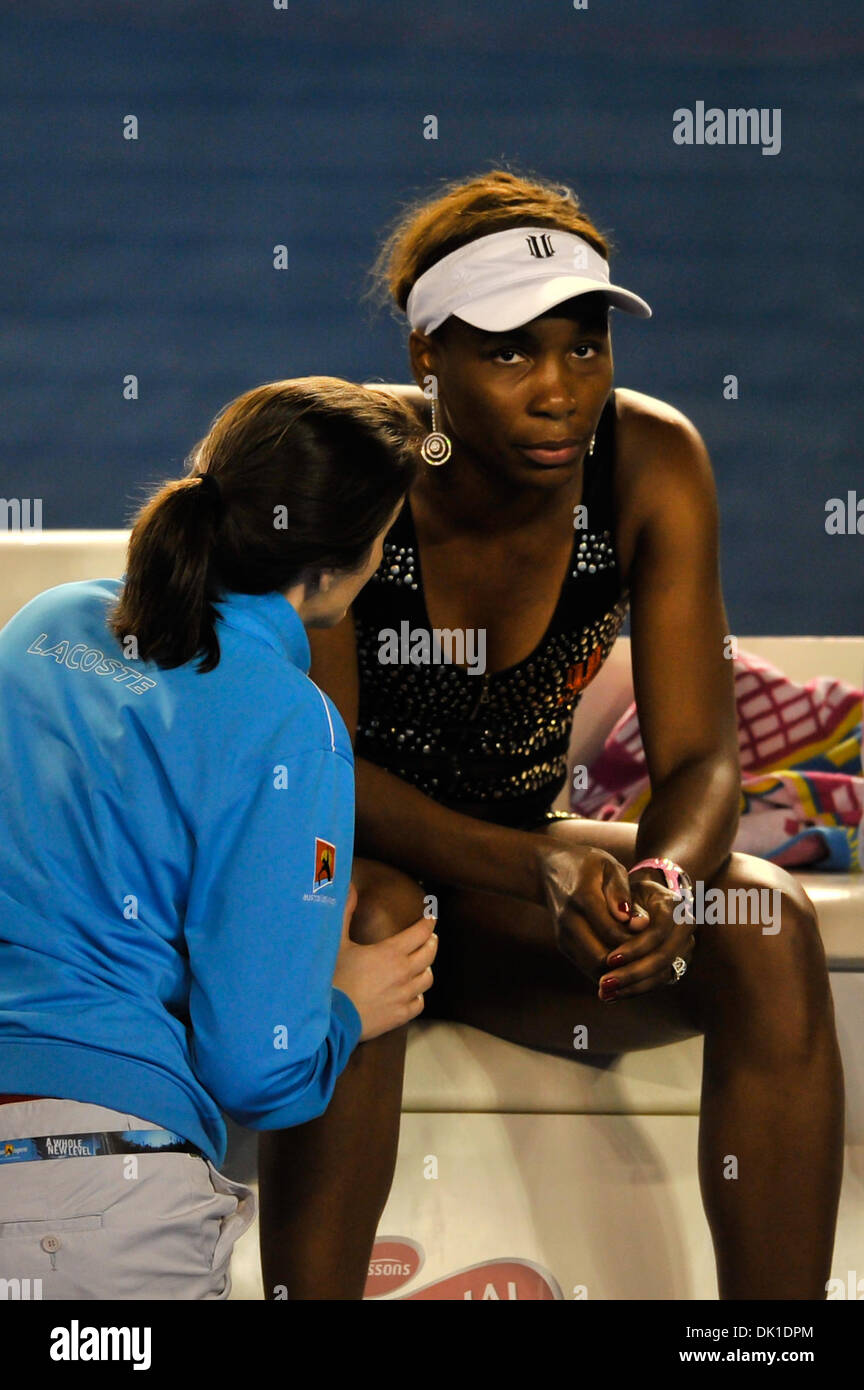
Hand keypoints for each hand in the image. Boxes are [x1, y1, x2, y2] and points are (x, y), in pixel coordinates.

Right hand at [332, 883, 438, 1040]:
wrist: (331, 1020)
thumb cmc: (333, 978)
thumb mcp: (337, 942)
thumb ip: (346, 912)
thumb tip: (350, 886)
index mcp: (391, 952)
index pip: (420, 932)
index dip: (428, 922)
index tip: (431, 916)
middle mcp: (403, 973)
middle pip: (429, 953)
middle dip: (431, 941)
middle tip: (429, 936)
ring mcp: (404, 996)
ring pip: (428, 978)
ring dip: (426, 967)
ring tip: (421, 963)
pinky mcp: (400, 1015)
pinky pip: (419, 1002)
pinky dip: (418, 994)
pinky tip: (412, 991)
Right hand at [538, 843, 651, 983]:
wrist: (550, 869)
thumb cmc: (588, 865)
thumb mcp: (609, 867)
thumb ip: (622, 893)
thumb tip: (636, 923)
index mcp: (582, 897)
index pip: (613, 932)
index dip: (637, 940)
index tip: (655, 936)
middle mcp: (568, 921)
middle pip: (602, 957)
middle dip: (629, 961)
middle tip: (652, 954)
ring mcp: (563, 936)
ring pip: (595, 969)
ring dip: (620, 970)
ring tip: (643, 959)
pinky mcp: (563, 946)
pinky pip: (589, 969)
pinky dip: (610, 971)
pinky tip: (628, 960)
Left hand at [597, 878, 695, 1000]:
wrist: (645, 898)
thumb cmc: (626, 892)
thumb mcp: (620, 888)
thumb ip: (623, 901)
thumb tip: (632, 923)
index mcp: (673, 905)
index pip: (658, 932)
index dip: (635, 948)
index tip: (609, 959)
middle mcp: (684, 927)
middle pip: (663, 957)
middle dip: (633, 972)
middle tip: (604, 983)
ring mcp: (684, 947)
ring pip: (663, 974)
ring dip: (633, 987)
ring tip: (605, 994)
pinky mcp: (678, 963)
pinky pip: (660, 981)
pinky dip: (636, 989)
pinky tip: (612, 995)